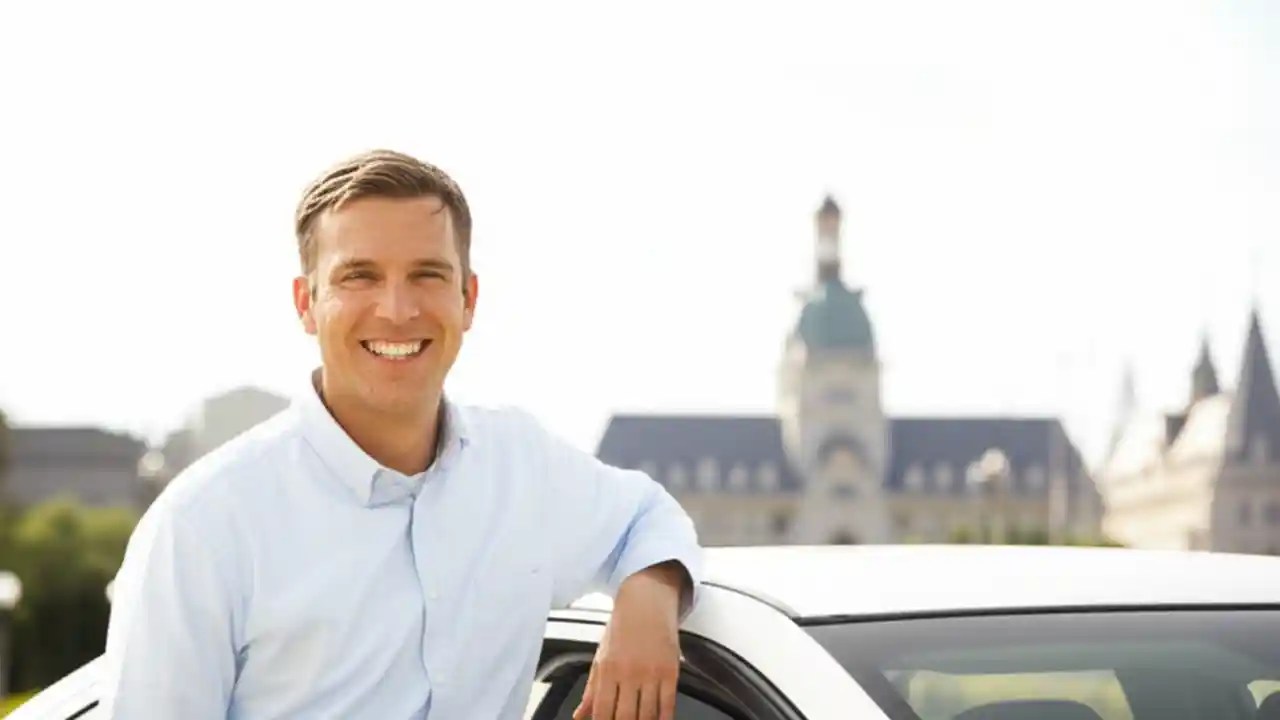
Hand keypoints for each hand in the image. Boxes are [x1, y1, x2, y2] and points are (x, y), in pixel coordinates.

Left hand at [573, 563, 687, 719]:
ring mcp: (651, 673)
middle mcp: (629, 673)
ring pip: (648, 715)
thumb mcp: (601, 657)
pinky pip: (668, 705)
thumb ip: (591, 690)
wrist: (647, 602)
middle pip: (626, 717)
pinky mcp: (671, 671)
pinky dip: (664, 719)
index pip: (602, 711)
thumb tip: (580, 715)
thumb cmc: (622, 628)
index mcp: (607, 670)